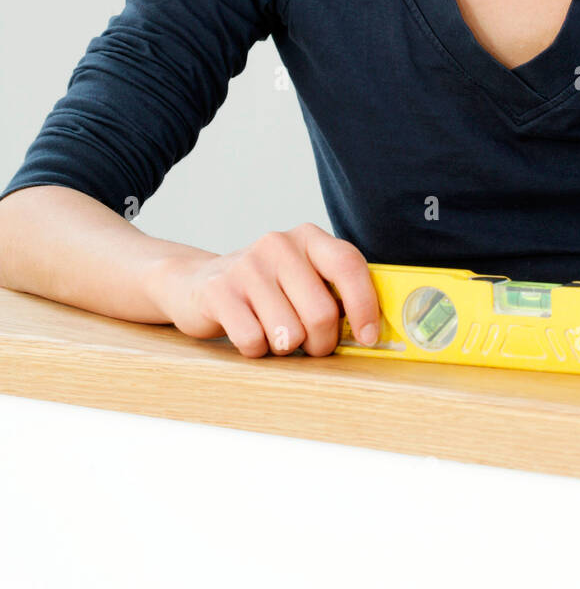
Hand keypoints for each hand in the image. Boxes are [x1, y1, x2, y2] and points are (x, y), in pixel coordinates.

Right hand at [146, 222, 378, 358]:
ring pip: (290, 334)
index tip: (367, 337)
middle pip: (322, 313)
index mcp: (308, 237)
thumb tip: (373, 332)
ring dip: (285, 348)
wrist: (196, 283)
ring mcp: (247, 265)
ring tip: (273, 331)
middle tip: (310, 345)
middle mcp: (279, 244)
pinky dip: (256, 350)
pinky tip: (248, 332)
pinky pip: (254, 341)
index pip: (348, 265)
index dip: (364, 306)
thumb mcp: (302, 278)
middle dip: (321, 343)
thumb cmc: (265, 290)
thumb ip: (335, 293)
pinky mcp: (219, 291)